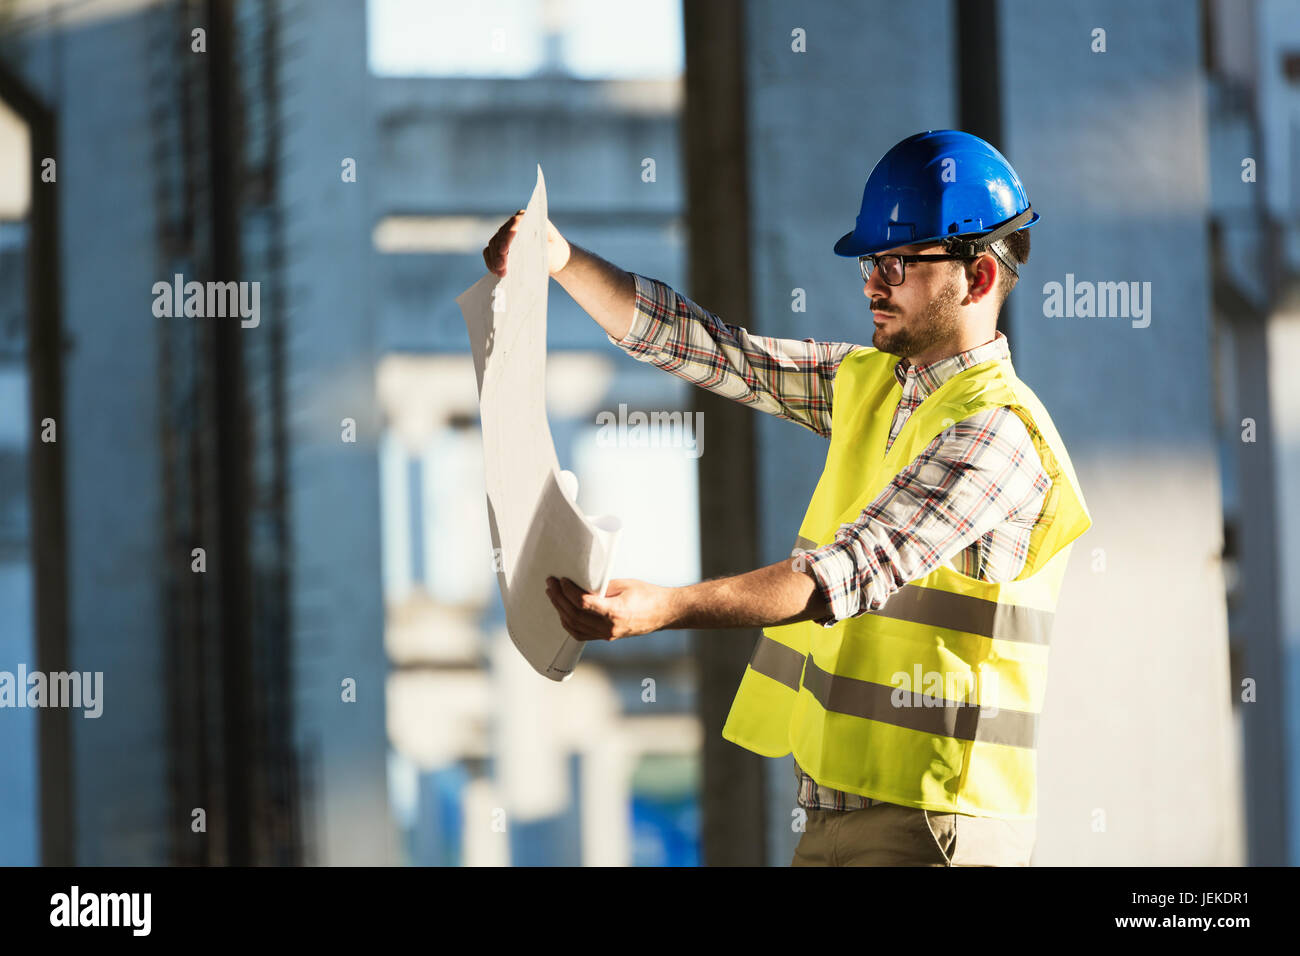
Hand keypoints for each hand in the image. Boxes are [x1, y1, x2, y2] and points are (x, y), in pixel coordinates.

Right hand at [483, 210, 571, 277]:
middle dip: (499, 253)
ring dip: (495, 260)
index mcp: (529, 219)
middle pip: (501, 235)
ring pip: (494, 244)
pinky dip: (491, 262)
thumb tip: (522, 255)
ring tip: (500, 273)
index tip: (504, 250)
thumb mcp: (551, 252)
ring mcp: (506, 234)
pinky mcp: (500, 246)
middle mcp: (514, 224)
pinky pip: (490, 252)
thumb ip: (538, 251)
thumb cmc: (555, 252)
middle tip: (501, 267)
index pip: (515, 224)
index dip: (507, 237)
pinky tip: (496, 272)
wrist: (554, 257)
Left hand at [544, 576, 672, 640]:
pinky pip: (580, 633)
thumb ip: (600, 587)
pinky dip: (568, 623)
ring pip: (574, 626)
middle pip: (574, 615)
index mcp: (615, 612)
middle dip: (559, 598)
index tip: (561, 580)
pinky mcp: (606, 637)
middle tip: (551, 584)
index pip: (582, 603)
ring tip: (553, 595)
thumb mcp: (623, 584)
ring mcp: (607, 635)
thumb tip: (579, 583)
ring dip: (560, 610)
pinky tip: (563, 611)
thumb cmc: (647, 595)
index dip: (568, 591)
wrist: (663, 613)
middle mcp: (609, 627)